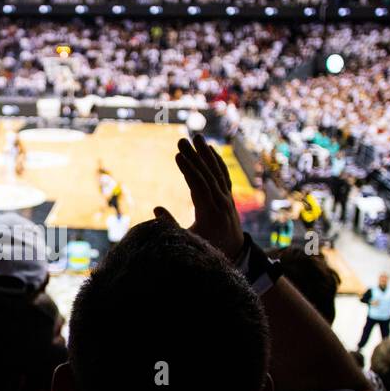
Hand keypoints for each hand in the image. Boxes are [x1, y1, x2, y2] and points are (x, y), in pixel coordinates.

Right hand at [157, 134, 244, 260]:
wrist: (233, 254)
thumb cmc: (207, 251)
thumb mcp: (187, 243)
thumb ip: (171, 226)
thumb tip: (156, 209)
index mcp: (211, 213)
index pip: (199, 186)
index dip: (188, 170)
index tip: (177, 154)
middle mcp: (222, 202)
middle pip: (207, 174)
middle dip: (194, 156)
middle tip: (182, 139)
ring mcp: (227, 198)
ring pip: (217, 172)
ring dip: (206, 154)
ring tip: (197, 137)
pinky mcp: (229, 197)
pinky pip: (223, 175)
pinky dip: (217, 162)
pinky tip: (210, 150)